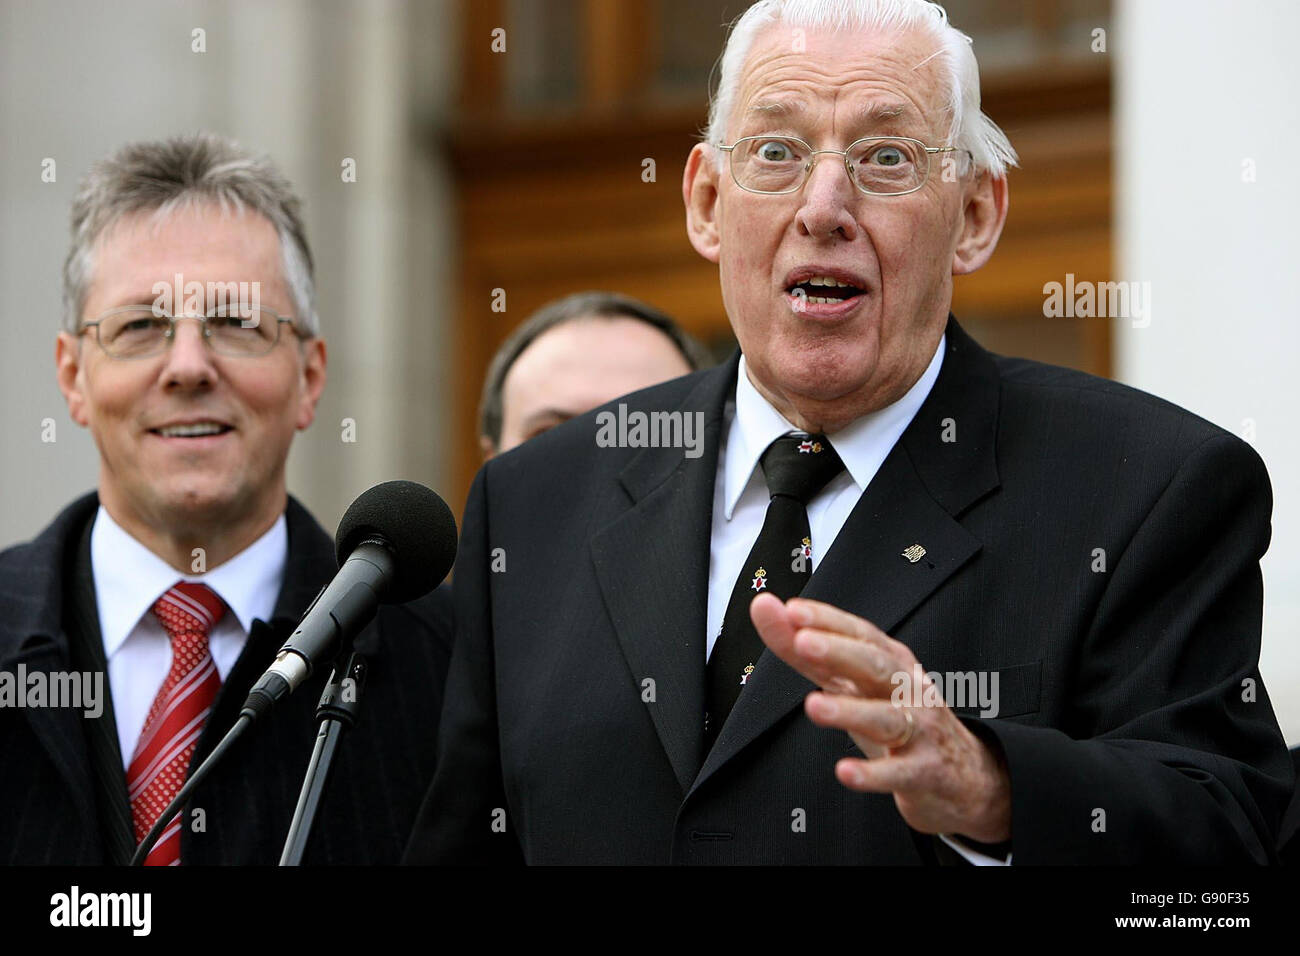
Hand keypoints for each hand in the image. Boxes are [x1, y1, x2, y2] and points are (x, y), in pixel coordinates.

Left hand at [750, 593, 1010, 843]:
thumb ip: (804, 652)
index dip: (827, 620)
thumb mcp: (851, 684)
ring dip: (849, 711)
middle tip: (802, 643)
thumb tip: (765, 609)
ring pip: (886, 717)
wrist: (964, 775)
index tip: (792, 610)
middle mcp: (907, 690)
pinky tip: (845, 772)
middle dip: (839, 651)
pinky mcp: (925, 771)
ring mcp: (920, 730)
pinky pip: (898, 773)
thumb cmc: (899, 718)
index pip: (859, 634)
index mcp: (889, 663)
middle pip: (875, 665)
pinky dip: (872, 774)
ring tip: (813, 706)